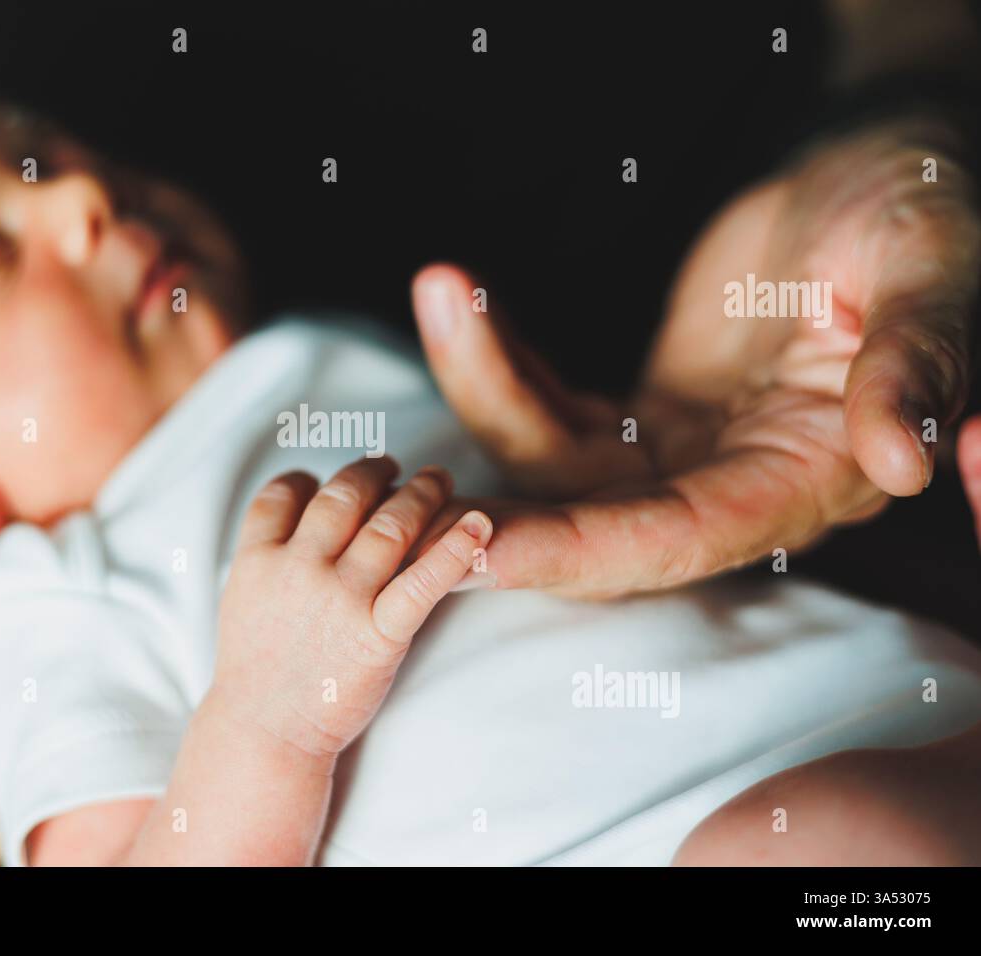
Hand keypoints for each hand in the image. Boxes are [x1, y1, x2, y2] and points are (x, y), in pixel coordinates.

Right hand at [211, 457, 492, 758]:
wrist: (267, 734)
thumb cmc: (258, 672)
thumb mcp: (242, 601)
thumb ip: (267, 555)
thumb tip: (295, 514)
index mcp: (259, 559)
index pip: (284, 493)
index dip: (311, 479)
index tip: (327, 479)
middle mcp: (297, 568)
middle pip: (344, 497)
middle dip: (374, 473)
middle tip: (395, 466)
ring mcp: (339, 598)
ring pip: (388, 526)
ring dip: (421, 494)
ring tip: (439, 479)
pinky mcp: (377, 633)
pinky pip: (422, 582)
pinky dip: (456, 549)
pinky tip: (480, 525)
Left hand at [414, 119, 980, 596]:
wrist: (873, 173)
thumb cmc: (917, 213)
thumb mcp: (929, 270)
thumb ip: (911, 361)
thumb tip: (903, 458)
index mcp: (808, 476)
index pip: (682, 538)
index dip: (581, 550)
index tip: (477, 546)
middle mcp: (734, 482)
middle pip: (593, 527)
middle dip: (494, 510)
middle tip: (398, 479)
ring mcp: (677, 452)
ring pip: (552, 461)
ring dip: (482, 389)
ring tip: (447, 292)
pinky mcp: (638, 414)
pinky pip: (547, 404)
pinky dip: (499, 361)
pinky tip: (461, 299)